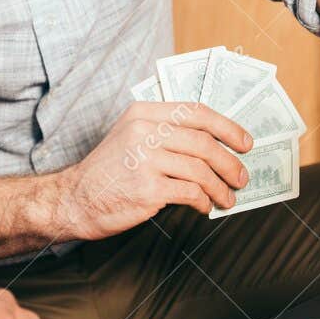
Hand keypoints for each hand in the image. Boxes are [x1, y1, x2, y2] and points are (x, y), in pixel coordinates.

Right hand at [53, 101, 252, 239]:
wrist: (74, 199)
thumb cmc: (108, 171)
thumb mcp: (130, 136)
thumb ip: (164, 132)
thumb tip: (214, 144)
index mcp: (142, 113)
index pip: (196, 111)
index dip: (227, 126)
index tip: (245, 142)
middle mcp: (143, 131)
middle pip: (204, 142)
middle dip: (229, 162)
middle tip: (241, 177)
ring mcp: (144, 159)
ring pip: (201, 169)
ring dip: (220, 187)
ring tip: (226, 199)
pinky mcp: (147, 188)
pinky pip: (190, 192)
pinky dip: (203, 201)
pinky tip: (204, 207)